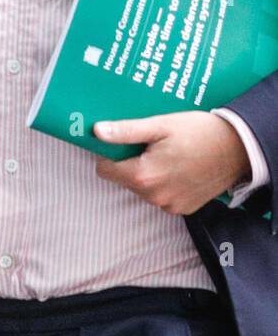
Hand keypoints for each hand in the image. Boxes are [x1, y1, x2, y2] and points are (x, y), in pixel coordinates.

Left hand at [93, 111, 249, 215]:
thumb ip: (126, 131)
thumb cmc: (199, 132)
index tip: (124, 143)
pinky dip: (165, 184)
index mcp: (143, 176)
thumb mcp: (160, 125)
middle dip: (131, 163)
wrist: (239, 148)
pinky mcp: (183, 209)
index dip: (110, 155)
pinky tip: (179, 169)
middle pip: (124, 179)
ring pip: (142, 189)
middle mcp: (154, 196)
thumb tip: (97, 132)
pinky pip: (161, 197)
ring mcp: (169, 205)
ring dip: (148, 174)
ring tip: (168, 156)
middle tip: (152, 146)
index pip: (105, 170)